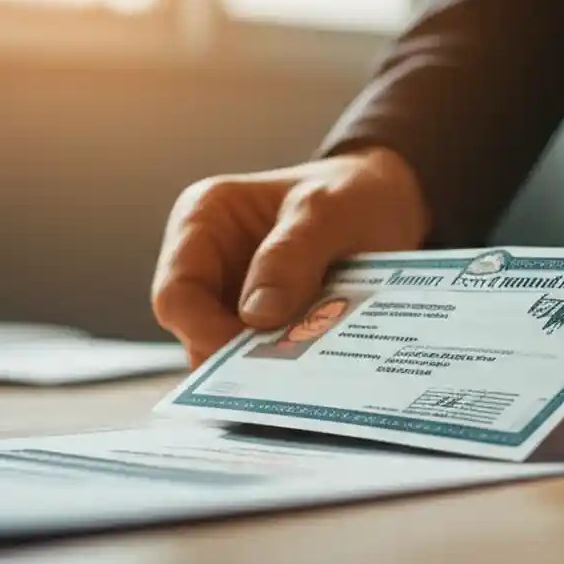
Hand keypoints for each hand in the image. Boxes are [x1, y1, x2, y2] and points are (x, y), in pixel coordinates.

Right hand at [153, 147, 429, 366]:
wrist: (387, 202)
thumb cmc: (351, 192)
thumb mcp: (328, 210)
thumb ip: (291, 254)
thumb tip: (257, 316)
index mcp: (202, 220)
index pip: (176, 294)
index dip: (205, 332)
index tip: (254, 356)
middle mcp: (207, 262)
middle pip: (196, 331)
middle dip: (238, 356)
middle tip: (291, 371)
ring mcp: (233, 296)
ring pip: (227, 353)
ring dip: (266, 365)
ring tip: (311, 367)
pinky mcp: (262, 323)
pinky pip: (261, 358)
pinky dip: (286, 365)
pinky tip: (318, 365)